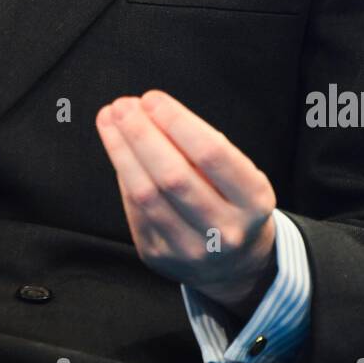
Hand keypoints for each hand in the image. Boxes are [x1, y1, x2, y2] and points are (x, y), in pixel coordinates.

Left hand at [95, 89, 277, 311]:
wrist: (235, 264)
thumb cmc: (232, 200)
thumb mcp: (238, 174)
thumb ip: (200, 145)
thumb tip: (147, 111)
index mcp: (254, 201)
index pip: (211, 154)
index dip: (176, 122)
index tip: (151, 98)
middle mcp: (225, 231)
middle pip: (173, 176)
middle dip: (142, 134)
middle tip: (123, 105)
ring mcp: (191, 249)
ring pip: (146, 195)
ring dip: (122, 151)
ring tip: (110, 120)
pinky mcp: (160, 257)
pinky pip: (134, 209)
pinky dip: (124, 174)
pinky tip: (117, 149)